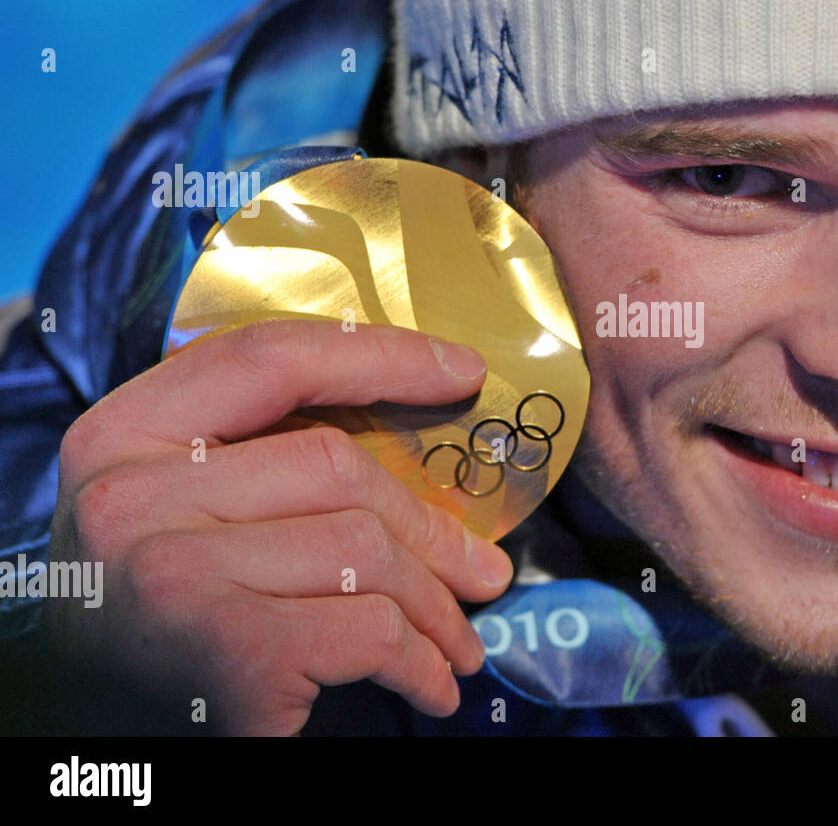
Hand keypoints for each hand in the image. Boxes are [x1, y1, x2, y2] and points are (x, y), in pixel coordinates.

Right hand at [45, 320, 513, 734]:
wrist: (97, 739)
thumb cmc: (159, 622)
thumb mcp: (179, 515)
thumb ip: (262, 462)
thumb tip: (428, 461)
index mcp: (123, 434)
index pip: (271, 358)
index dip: (380, 357)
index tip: (464, 371)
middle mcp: (132, 495)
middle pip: (335, 465)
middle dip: (431, 526)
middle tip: (482, 571)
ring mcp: (176, 571)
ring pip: (366, 549)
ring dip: (436, 606)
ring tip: (457, 643)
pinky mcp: (230, 646)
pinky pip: (374, 628)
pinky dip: (423, 660)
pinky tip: (432, 683)